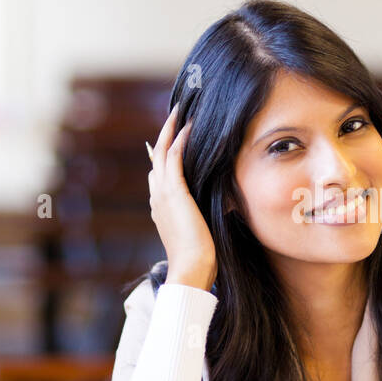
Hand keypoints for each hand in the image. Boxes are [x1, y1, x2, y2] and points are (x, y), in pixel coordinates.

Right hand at [148, 103, 217, 286]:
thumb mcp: (201, 231)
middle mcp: (158, 196)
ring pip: (163, 151)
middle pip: (157, 156)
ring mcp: (164, 194)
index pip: (160, 173)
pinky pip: (174, 159)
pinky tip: (189, 126)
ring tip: (181, 111)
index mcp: (162, 206)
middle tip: (176, 113)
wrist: (192, 269)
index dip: (167, 152)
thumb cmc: (201, 257)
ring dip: (172, 129)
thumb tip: (224, 203)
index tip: (178, 137)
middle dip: (166, 133)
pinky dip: (180, 140)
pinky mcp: (174, 193)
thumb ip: (204, 215)